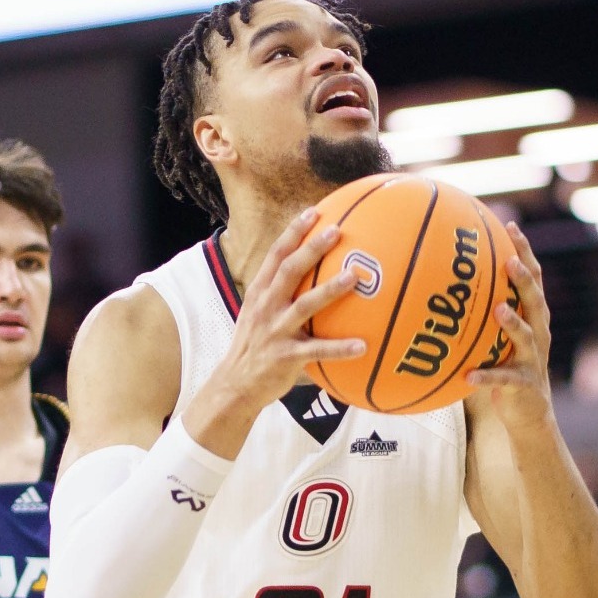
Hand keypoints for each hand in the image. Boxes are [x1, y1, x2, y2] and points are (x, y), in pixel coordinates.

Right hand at [206, 209, 366, 414]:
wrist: (235, 385)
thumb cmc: (255, 347)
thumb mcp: (258, 314)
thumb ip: (279, 294)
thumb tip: (310, 275)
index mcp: (260, 294)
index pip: (275, 256)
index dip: (293, 232)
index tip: (313, 212)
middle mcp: (266, 307)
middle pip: (289, 271)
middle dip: (312, 249)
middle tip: (336, 231)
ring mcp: (275, 331)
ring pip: (304, 305)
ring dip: (329, 290)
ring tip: (353, 277)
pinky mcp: (286, 357)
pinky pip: (317, 351)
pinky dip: (340, 348)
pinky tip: (363, 346)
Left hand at [467, 223, 553, 426]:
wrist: (529, 413)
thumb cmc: (507, 367)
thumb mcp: (498, 336)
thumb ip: (483, 311)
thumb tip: (445, 284)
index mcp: (533, 318)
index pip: (534, 278)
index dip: (525, 252)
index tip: (511, 226)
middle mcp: (539, 334)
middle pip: (536, 301)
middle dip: (525, 280)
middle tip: (510, 262)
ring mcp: (533, 359)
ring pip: (526, 337)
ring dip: (513, 323)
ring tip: (499, 310)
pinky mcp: (524, 384)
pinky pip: (503, 378)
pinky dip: (487, 376)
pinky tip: (469, 375)